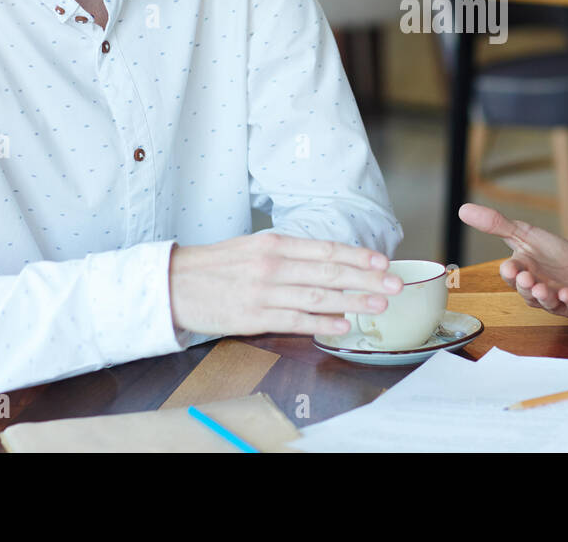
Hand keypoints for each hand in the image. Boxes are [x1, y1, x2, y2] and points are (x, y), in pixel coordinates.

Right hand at [168, 231, 401, 337]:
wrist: (173, 284)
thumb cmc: (217, 265)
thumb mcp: (253, 246)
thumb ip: (289, 253)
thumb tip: (329, 261)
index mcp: (275, 244)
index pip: (325, 249)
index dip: (357, 256)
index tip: (383, 262)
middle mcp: (272, 265)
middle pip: (329, 273)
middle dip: (366, 279)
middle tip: (394, 284)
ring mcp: (263, 292)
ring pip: (317, 297)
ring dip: (352, 301)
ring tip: (378, 305)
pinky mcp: (253, 318)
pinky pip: (295, 321)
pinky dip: (321, 322)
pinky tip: (343, 324)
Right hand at [459, 203, 567, 317]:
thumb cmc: (552, 255)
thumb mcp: (526, 235)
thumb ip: (497, 225)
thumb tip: (463, 209)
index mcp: (522, 273)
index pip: (511, 274)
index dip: (511, 272)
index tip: (510, 267)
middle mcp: (536, 291)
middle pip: (527, 292)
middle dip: (526, 286)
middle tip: (526, 278)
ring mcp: (558, 300)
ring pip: (547, 302)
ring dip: (544, 296)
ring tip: (543, 288)